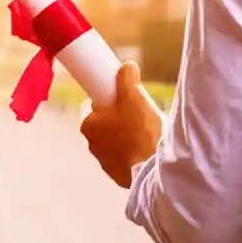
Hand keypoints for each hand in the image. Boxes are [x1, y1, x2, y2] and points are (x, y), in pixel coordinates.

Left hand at [79, 61, 163, 188]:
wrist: (152, 168)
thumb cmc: (139, 131)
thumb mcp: (134, 97)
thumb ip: (126, 79)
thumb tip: (126, 66)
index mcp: (89, 125)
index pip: (99, 108)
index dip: (115, 104)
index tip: (129, 103)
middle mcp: (92, 145)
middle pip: (109, 125)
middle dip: (122, 121)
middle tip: (141, 117)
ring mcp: (105, 162)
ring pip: (117, 143)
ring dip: (129, 139)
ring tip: (148, 136)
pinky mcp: (118, 176)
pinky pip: (126, 159)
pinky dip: (134, 154)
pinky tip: (147, 151)